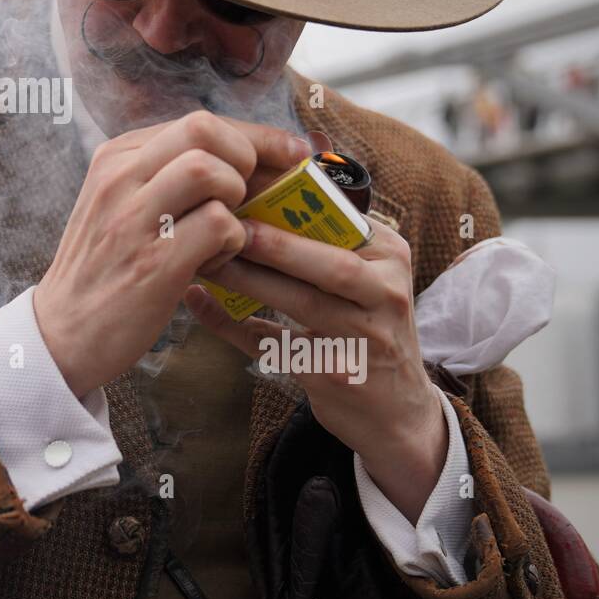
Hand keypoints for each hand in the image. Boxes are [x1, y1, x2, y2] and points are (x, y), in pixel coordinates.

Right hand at [34, 110, 313, 398]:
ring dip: (236, 200)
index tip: (289, 152)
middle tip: (253, 193)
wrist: (62, 332)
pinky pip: (217, 225)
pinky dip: (233, 242)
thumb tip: (240, 156)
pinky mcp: (153, 263)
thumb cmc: (105, 267)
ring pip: (209, 171)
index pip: (197, 121)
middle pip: (203, 129)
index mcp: (115, 157)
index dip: (254, 134)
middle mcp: (119, 178)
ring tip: (227, 229)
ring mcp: (133, 219)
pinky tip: (217, 262)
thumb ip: (164, 175)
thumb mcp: (118, 204)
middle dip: (247, 156)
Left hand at [184, 216, 447, 523]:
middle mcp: (386, 293)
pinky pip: (276, 344)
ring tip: (209, 259)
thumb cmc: (366, 327)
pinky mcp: (335, 375)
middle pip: (331, 263)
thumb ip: (322, 240)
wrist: (398, 412)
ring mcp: (365, 338)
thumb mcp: (364, 278)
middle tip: (229, 223)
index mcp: (390, 256)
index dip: (293, 202)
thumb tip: (250, 195)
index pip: (341, 219)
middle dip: (277, 243)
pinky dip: (233, 325)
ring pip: (303, 302)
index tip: (245, 186)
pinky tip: (201, 304)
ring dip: (250, 279)